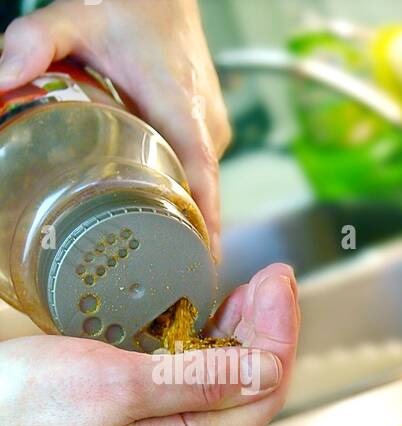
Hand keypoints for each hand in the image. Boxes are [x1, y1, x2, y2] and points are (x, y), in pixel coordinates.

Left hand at [0, 0, 229, 257]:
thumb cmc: (133, 1)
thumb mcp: (73, 16)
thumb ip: (31, 43)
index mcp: (185, 111)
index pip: (204, 184)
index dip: (204, 229)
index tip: (200, 266)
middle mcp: (208, 125)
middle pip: (197, 193)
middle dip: (176, 228)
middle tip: (145, 264)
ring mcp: (212, 127)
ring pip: (196, 181)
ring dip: (172, 204)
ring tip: (143, 236)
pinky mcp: (209, 126)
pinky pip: (194, 166)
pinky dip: (175, 182)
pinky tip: (147, 191)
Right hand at [0, 264, 297, 425]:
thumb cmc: (31, 406)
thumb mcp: (121, 384)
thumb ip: (202, 382)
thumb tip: (268, 371)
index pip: (264, 392)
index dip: (279, 335)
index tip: (279, 284)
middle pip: (251, 389)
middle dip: (268, 331)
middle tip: (271, 278)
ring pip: (226, 384)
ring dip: (243, 336)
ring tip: (252, 290)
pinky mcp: (141, 420)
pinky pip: (194, 384)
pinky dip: (209, 347)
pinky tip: (210, 317)